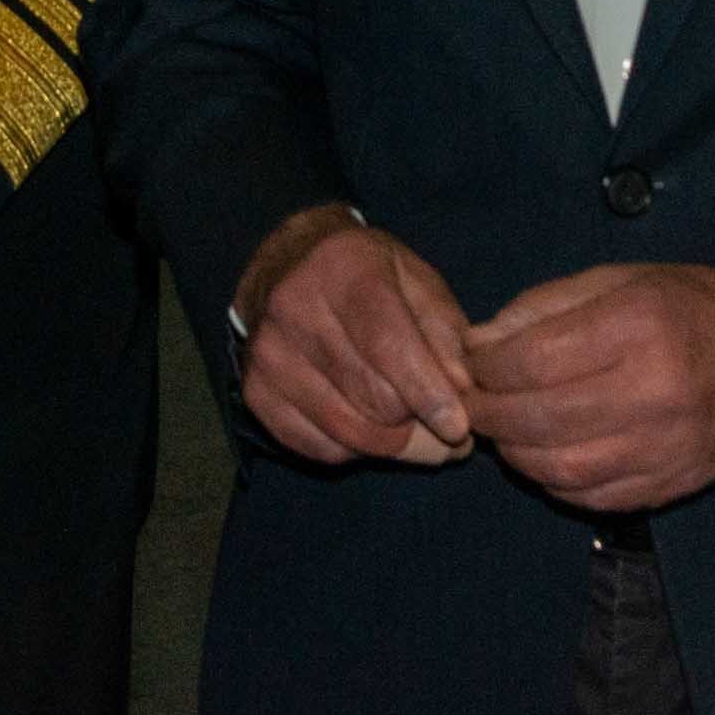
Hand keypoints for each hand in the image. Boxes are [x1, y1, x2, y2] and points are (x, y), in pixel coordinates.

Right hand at [235, 205, 473, 467]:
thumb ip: (445, 333)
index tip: (458, 428)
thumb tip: (459, 391)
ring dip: (393, 443)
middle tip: (443, 426)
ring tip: (415, 431)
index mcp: (344, 269)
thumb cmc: (368, 277)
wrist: (289, 266)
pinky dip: (355, 448)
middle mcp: (295, 308)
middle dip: (418, 422)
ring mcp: (268, 354)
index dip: (427, 393)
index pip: (387, 345)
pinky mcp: (256, 392)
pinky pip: (320, 448)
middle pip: (372, 397)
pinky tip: (367, 423)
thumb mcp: (417, 282)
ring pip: (348, 432)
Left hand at [459, 264, 714, 515]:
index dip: (488, 367)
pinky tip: (546, 458)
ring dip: (516, 454)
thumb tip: (480, 342)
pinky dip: (556, 483)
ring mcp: (665, 447)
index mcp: (636, 328)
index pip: (533, 360)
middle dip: (489, 414)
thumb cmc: (688, 306)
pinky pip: (595, 498)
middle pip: (540, 419)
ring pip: (561, 469)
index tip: (473, 362)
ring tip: (504, 432)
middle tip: (472, 404)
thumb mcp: (618, 280)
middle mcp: (653, 392)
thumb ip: (545, 306)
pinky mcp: (673, 484)